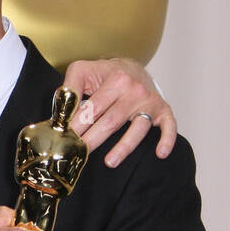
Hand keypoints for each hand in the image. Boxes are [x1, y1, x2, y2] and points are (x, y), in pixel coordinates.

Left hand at [62, 57, 176, 166]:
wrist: (132, 68)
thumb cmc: (103, 74)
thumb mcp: (82, 71)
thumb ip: (69, 87)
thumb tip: (60, 111)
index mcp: (115, 80)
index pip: (92, 109)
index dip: (77, 126)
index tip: (66, 139)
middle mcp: (134, 90)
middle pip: (111, 122)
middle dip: (93, 140)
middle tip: (79, 154)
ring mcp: (149, 101)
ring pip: (137, 128)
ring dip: (124, 147)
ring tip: (109, 162)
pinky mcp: (163, 110)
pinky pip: (169, 126)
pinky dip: (167, 140)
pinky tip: (160, 153)